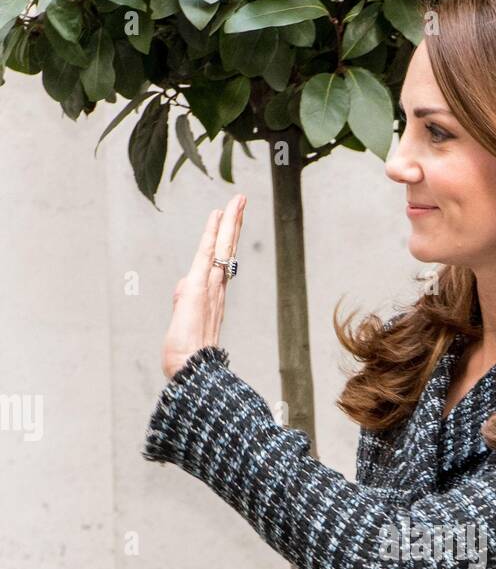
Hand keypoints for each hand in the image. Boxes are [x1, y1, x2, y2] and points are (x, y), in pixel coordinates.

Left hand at [162, 193, 246, 380]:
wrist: (191, 369)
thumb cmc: (187, 355)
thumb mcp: (182, 323)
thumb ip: (184, 302)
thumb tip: (183, 288)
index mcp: (213, 297)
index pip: (221, 261)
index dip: (225, 240)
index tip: (228, 219)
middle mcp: (216, 288)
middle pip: (227, 249)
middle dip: (234, 224)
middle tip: (241, 201)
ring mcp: (210, 286)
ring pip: (222, 247)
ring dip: (230, 221)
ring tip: (237, 200)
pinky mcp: (199, 286)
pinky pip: (208, 253)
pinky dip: (213, 233)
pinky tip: (218, 215)